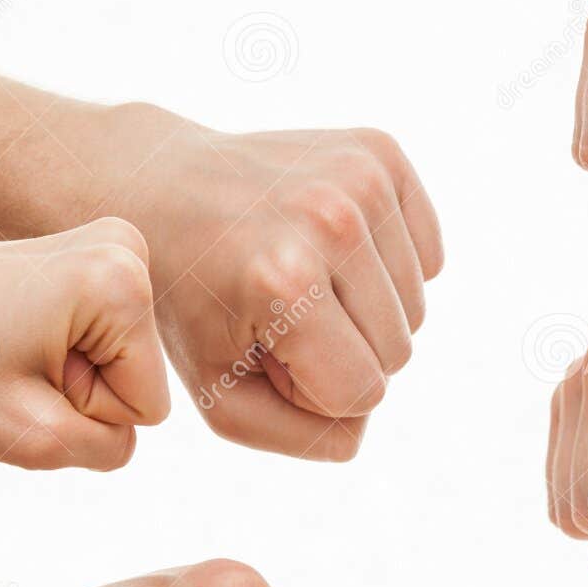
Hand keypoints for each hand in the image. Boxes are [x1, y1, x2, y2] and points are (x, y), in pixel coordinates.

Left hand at [0, 219, 168, 470]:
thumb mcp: (37, 439)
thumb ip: (112, 447)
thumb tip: (129, 422)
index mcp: (123, 284)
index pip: (147, 407)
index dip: (83, 411)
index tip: (21, 375)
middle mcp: (126, 248)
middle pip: (136, 379)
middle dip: (75, 389)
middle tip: (8, 363)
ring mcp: (106, 244)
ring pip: (118, 362)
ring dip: (63, 372)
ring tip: (5, 347)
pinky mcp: (83, 252)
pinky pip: (100, 339)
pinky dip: (57, 349)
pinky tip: (10, 331)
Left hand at [87, 105, 443, 459]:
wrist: (158, 188)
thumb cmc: (189, 301)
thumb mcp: (217, 392)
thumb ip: (300, 434)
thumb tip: (368, 414)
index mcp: (285, 281)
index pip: (364, 392)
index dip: (314, 389)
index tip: (264, 352)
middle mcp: (331, 219)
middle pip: (398, 349)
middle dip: (342, 350)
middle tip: (278, 314)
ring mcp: (359, 177)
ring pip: (416, 306)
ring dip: (364, 310)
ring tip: (300, 279)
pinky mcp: (379, 152)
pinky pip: (428, 255)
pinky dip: (388, 267)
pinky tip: (332, 250)